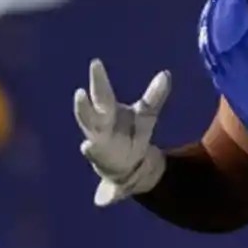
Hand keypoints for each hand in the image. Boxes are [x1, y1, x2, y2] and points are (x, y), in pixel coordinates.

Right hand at [73, 58, 170, 205]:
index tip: (96, 64)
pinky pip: (104, 176)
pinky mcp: (106, 172)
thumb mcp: (146, 115)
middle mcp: (99, 129)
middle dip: (84, 106)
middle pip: (89, 116)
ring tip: (87, 148)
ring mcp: (100, 149)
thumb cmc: (134, 132)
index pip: (101, 93)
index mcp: (107, 112)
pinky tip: (99, 184)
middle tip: (80, 94)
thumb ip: (154, 97)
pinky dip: (102, 179)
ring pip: (92, 144)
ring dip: (90, 148)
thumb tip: (167, 74)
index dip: (98, 80)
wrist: (133, 164)